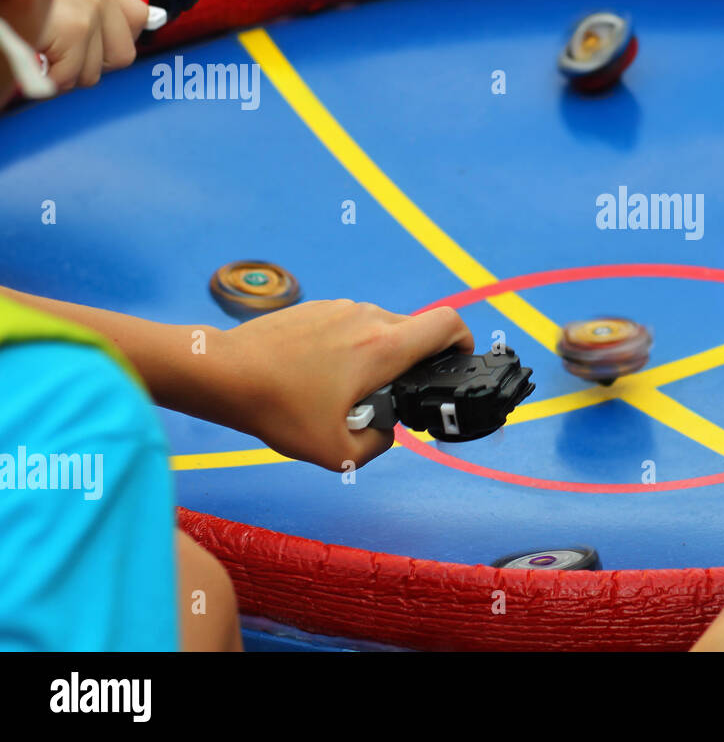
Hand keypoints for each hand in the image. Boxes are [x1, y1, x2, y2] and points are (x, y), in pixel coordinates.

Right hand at [37, 0, 148, 90]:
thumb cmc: (16, 5)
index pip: (139, 18)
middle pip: (123, 56)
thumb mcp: (60, 3)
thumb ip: (93, 20)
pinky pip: (70, 77)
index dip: (118, 41)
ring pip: (94, 73)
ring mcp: (88, 8)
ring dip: (65, 73)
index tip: (98, 46)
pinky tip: (34, 58)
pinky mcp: (75, 28)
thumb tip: (131, 38)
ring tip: (42, 51)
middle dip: (90, 65)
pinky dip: (48, 79)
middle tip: (60, 52)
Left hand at [207, 300, 473, 470]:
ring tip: (345, 391)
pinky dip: (349, 348)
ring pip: (380, 329)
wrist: (224, 372)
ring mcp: (342, 308)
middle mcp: (369, 319)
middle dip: (415, 363)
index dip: (463, 342)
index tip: (456, 363)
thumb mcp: (336, 452)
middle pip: (416, 331)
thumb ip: (378, 444)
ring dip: (378, 356)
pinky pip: (350, 326)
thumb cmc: (278, 409)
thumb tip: (387, 430)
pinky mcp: (317, 308)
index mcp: (384, 348)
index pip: (448, 324)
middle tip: (391, 395)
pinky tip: (319, 375)